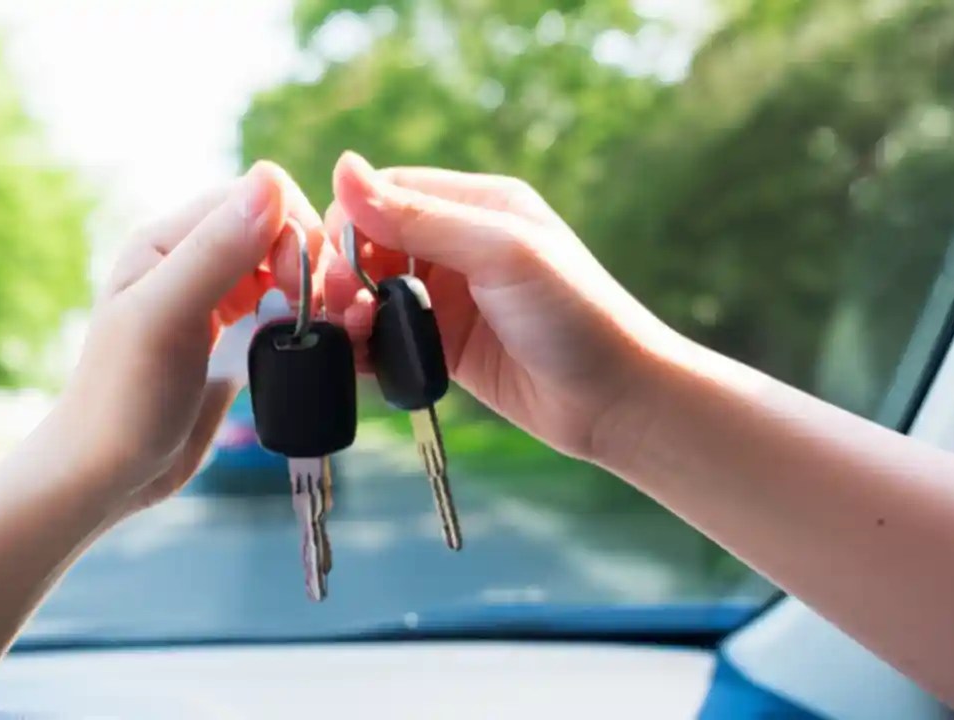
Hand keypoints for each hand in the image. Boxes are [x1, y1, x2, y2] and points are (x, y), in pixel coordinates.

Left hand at [56, 161, 326, 513]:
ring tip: (318, 327)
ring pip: (282, 266)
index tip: (301, 282)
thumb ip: (216, 251)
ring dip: (311, 288)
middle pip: (274, 228)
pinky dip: (302, 318)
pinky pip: (279, 307)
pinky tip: (306, 343)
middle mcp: (191, 261)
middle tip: (315, 311)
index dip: (290, 228)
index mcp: (168, 241)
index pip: (253, 196)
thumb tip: (271, 182)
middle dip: (308, 258)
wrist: (107, 478)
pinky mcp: (230, 339)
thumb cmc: (124, 399)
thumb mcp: (167, 317)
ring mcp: (212, 301)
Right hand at [323, 152, 678, 466]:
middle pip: (372, 242)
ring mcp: (453, 298)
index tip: (335, 263)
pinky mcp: (447, 346)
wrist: (618, 402)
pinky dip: (365, 345)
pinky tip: (360, 358)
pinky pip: (388, 335)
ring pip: (372, 290)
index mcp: (478, 206)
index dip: (351, 222)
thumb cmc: (576, 316)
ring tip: (354, 334)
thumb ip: (420, 217)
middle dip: (343, 270)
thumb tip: (342, 167)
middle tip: (337, 305)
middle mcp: (461, 246)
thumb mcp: (499, 253)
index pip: (388, 193)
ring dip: (350, 309)